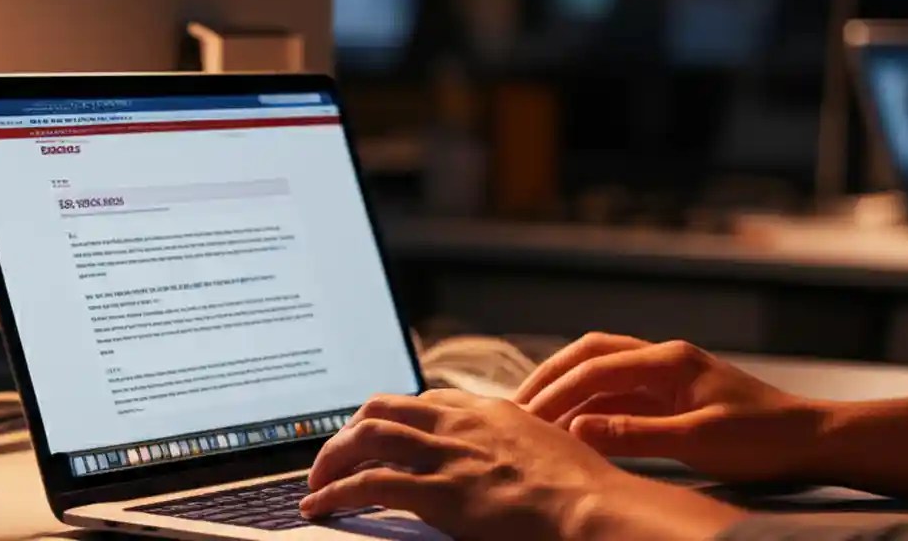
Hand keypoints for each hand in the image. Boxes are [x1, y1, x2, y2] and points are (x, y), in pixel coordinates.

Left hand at [302, 390, 744, 540]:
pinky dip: (336, 493)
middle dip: (350, 430)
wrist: (591, 509)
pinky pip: (370, 485)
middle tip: (334, 455)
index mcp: (488, 411)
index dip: (392, 416)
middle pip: (383, 408)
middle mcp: (460, 424)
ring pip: (367, 438)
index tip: (377, 433)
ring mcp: (447, 456)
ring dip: (332, 458)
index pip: (424, 399)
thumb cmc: (583, 490)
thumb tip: (507, 460)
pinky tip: (321, 506)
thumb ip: (517, 445)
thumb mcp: (550, 448)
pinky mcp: (439, 493)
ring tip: (316, 481)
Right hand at [515, 333, 825, 482]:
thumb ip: (635, 434)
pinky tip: (573, 426)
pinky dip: (590, 404)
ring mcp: (668, 374)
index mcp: (669, 361)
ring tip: (534, 415)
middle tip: (516, 407)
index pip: (594, 368)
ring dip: (567, 388)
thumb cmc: (764, 439)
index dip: (555, 392)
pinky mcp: (673, 394)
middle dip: (550, 377)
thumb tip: (577, 430)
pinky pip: (619, 391)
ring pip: (601, 369)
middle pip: (589, 354)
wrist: (812, 440)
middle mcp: (664, 358)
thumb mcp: (698, 442)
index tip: (525, 418)